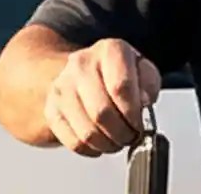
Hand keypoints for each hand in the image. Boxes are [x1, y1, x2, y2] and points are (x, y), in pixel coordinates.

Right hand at [43, 38, 161, 156]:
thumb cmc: (119, 74)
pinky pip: (73, 141)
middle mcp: (81, 63)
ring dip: (108, 144)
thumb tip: (142, 101)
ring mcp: (62, 86)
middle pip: (102, 112)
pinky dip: (91, 149)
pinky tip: (99, 142)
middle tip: (131, 135)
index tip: (139, 122)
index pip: (120, 87)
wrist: (84, 73)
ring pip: (87, 132)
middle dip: (122, 133)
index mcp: (109, 50)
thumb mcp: (143, 71)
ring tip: (117, 140)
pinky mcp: (51, 109)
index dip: (133, 113)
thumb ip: (148, 84)